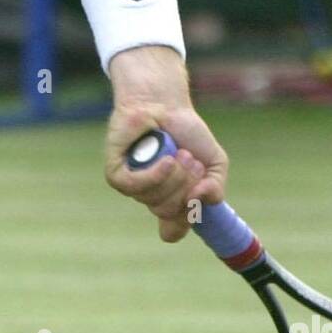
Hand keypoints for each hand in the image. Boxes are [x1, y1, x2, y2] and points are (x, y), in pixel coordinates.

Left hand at [104, 97, 227, 243]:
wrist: (164, 102)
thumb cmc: (186, 131)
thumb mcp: (214, 164)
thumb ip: (215, 189)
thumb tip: (198, 202)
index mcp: (170, 200)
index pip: (172, 231)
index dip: (186, 221)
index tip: (197, 202)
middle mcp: (150, 196)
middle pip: (171, 213)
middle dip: (187, 186)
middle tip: (190, 159)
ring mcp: (132, 185)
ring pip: (155, 201)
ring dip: (175, 176)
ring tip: (179, 152)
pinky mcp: (116, 172)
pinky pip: (134, 186)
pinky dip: (154, 175)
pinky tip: (166, 160)